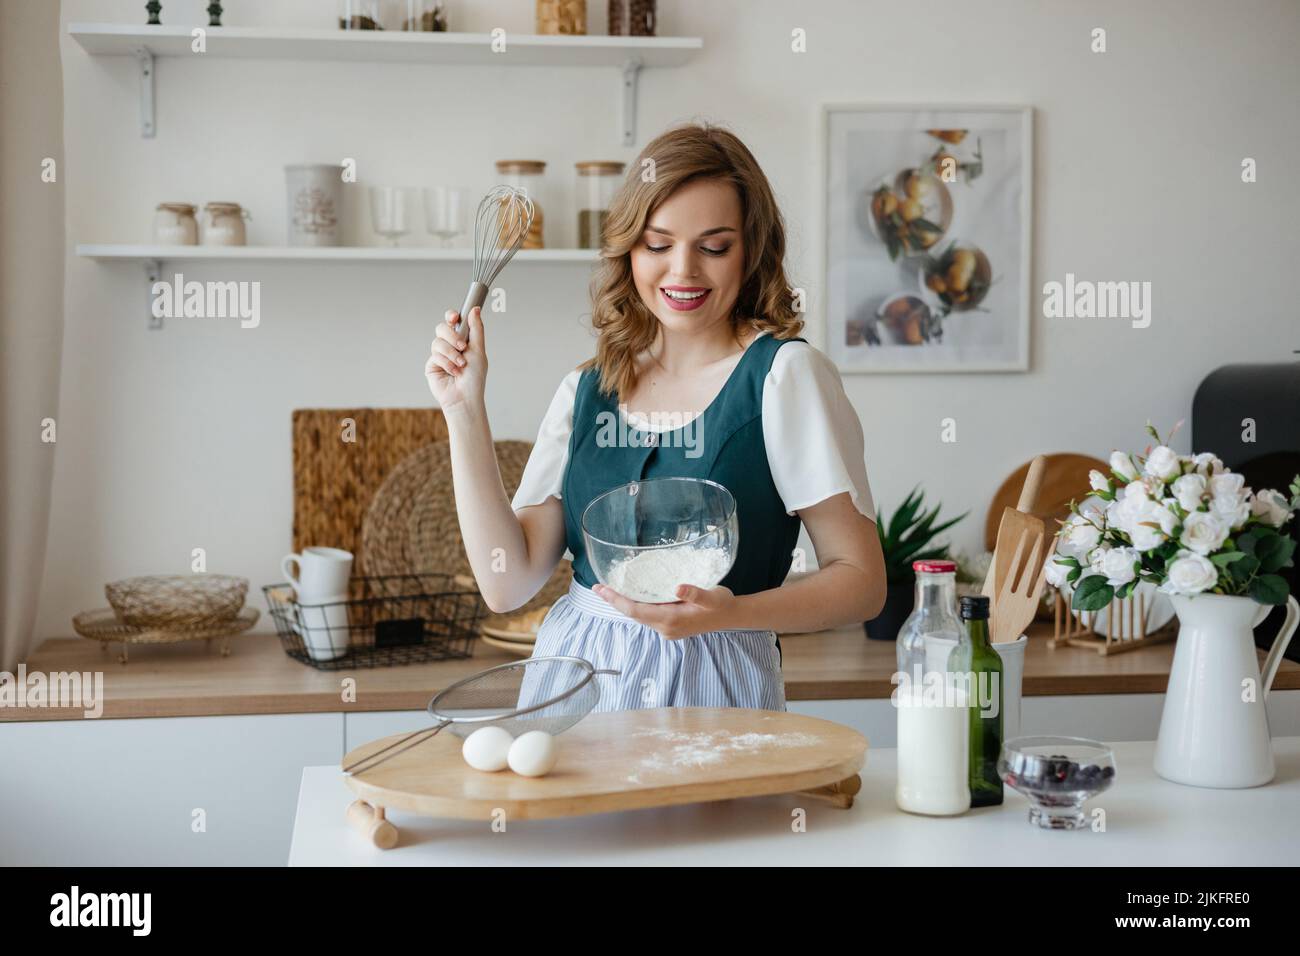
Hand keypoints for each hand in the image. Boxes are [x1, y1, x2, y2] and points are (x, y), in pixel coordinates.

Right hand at [424, 307, 486, 413]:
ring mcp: (439, 355)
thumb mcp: (478, 350)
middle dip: (452, 336)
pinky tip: (453, 372)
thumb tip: (475, 309)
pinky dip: (446, 363)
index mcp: (461, 340)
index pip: (453, 321)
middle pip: (442, 328)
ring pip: (437, 342)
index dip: (451, 316)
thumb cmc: (474, 377)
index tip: (455, 317)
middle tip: (462, 347)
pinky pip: (435, 355)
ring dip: (451, 353)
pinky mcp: (431, 365)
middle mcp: (449, 346)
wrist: (465, 397)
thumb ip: (476, 329)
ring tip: (460, 365)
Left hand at [591, 582, 736, 639]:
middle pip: (633, 614)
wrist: (732, 617)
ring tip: (610, 589)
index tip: (601, 589)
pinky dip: (637, 605)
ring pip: (640, 616)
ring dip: (625, 603)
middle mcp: (665, 628)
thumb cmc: (722, 604)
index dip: (617, 600)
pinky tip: (633, 595)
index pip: (635, 611)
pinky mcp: (671, 626)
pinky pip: (648, 616)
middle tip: (598, 586)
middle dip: (615, 601)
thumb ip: (696, 593)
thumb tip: (678, 587)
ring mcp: (667, 629)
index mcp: (671, 620)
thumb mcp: (712, 597)